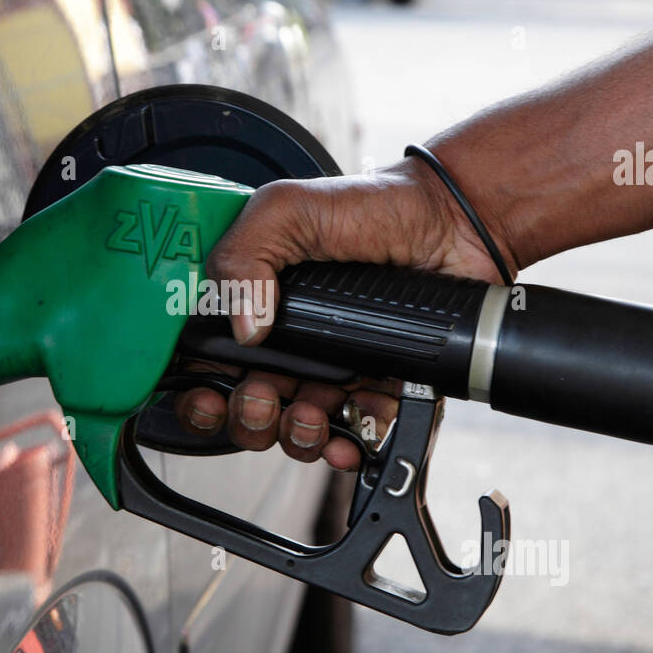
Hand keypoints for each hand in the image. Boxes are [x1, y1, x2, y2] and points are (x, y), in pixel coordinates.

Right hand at [173, 152, 516, 469]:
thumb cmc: (373, 206)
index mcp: (256, 304)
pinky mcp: (379, 387)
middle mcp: (289, 342)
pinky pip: (355, 434)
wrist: (454, 221)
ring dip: (293, 435)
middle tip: (262, 397)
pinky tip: (346, 435)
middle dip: (246, 417)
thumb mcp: (287, 210)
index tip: (205, 392)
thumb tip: (241, 327)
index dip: (198, 387)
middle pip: (246, 407)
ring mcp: (333, 369)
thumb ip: (243, 255)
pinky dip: (346, 446)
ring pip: (294, 430)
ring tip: (310, 413)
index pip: (209, 361)